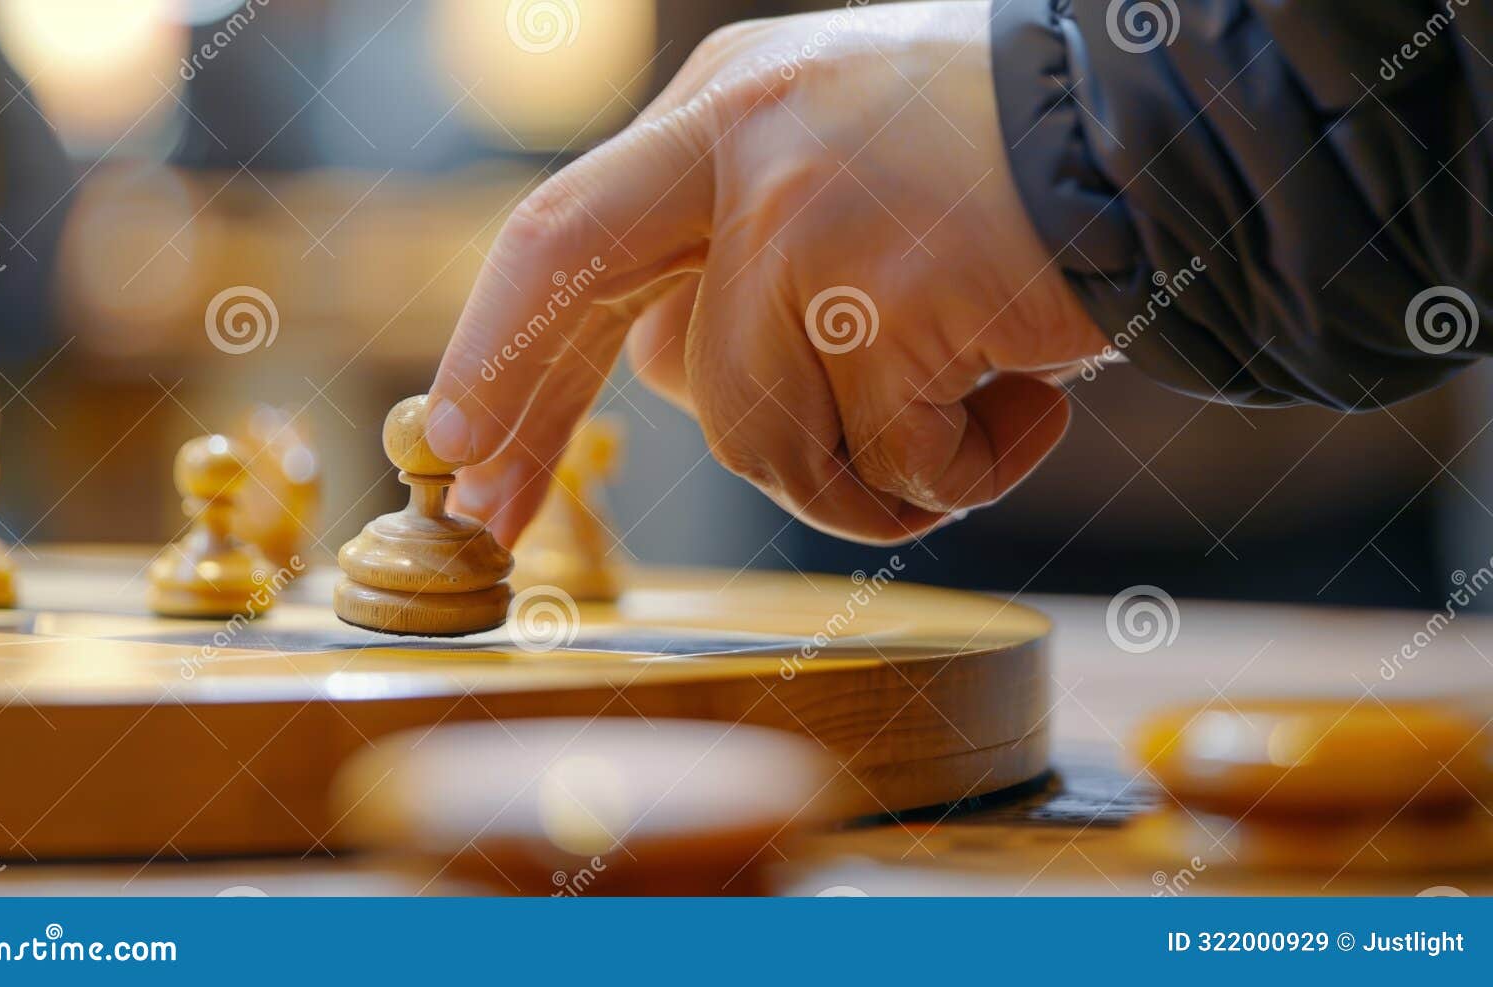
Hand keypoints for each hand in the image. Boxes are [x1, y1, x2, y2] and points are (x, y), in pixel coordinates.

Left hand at [427, 1, 1105, 545]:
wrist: (1175, 131)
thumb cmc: (1015, 171)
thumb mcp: (845, 164)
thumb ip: (738, 250)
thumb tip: (661, 377)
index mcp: (728, 110)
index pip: (568, 235)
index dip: (502, 348)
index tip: (454, 443)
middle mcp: (745, 151)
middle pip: (584, 300)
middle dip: (522, 417)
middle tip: (486, 521)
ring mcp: (805, 227)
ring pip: (758, 438)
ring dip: (859, 474)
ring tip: (966, 427)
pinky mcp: (883, 308)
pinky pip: (885, 467)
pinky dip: (958, 472)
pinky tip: (1026, 406)